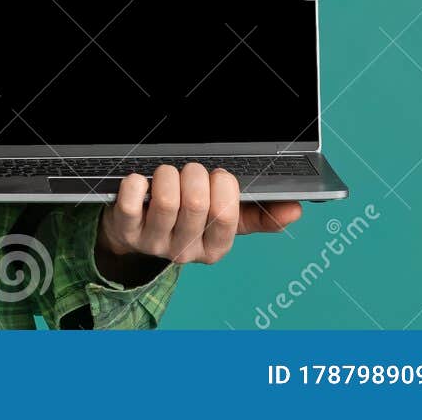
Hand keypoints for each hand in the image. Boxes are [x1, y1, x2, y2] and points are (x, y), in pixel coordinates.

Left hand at [96, 162, 302, 280]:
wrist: (136, 231)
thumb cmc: (187, 218)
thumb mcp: (223, 220)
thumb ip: (260, 214)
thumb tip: (295, 209)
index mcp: (215, 248)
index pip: (227, 217)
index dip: (224, 187)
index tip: (220, 175)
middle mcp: (185, 251)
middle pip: (197, 204)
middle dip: (196, 174)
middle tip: (192, 171)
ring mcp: (154, 243)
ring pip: (166, 200)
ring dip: (168, 174)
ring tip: (168, 173)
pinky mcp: (126, 231)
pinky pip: (130, 203)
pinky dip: (135, 183)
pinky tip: (140, 180)